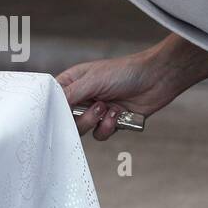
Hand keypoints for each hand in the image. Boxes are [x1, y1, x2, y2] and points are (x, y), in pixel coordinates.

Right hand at [56, 33, 207, 139]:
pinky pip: (100, 135)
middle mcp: (83, 98)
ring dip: (95, 122)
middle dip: (80, 118)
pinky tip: (118, 115)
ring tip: (108, 108)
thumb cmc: (124, 72)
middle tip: (94, 107)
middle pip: (66, 119)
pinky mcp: (111, 122)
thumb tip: (51, 106)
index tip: (56, 115)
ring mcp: (97, 111)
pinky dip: (108, 127)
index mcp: (73, 83)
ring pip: (83, 130)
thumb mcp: (92, 80)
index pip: (53, 100)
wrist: (156, 79)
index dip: (53, 109)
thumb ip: (69, 95)